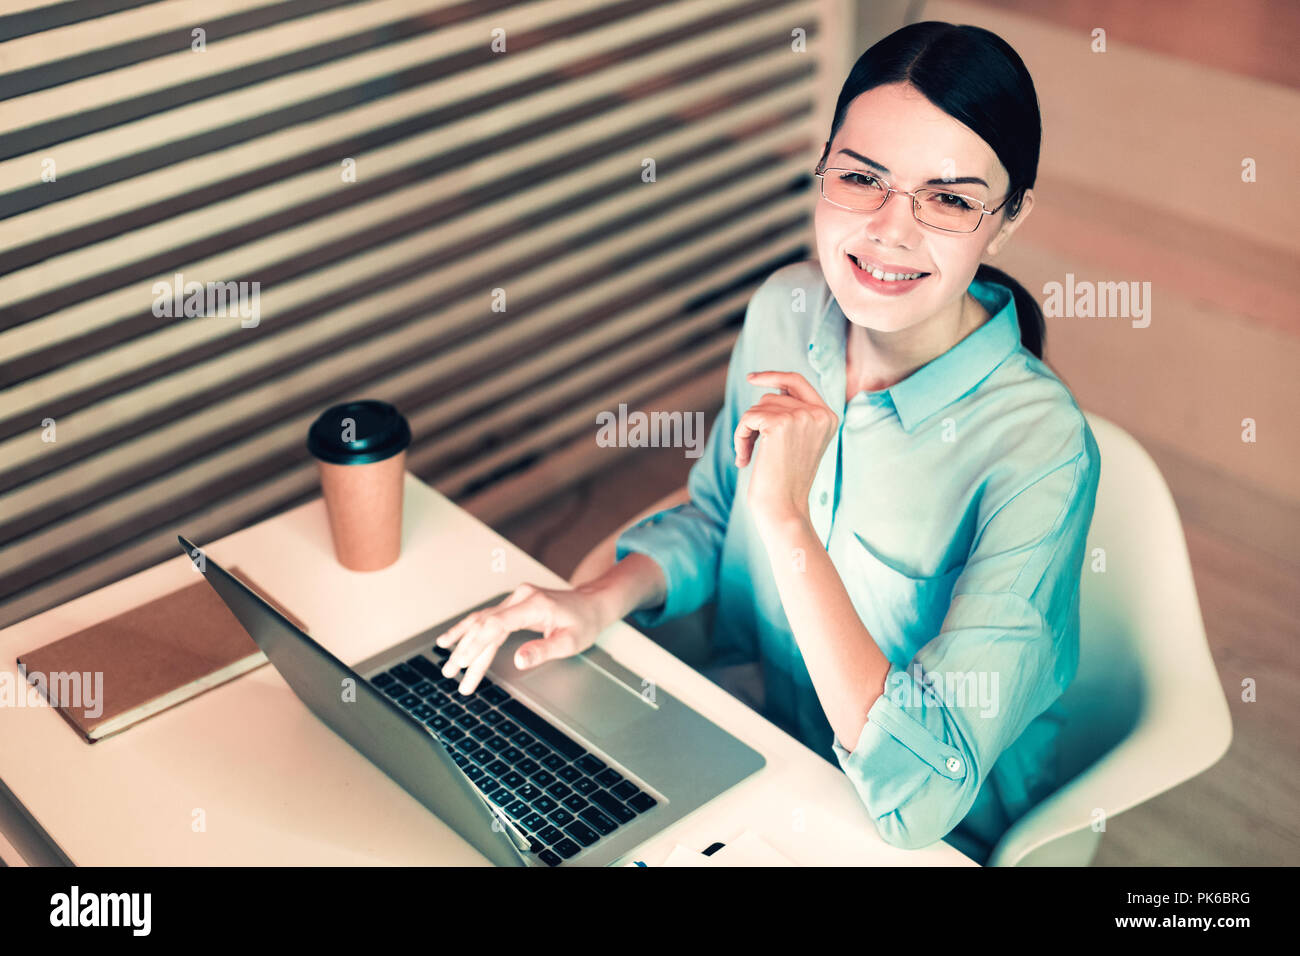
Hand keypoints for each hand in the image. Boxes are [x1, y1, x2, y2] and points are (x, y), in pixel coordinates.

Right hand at [435, 583, 609, 693]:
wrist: (591, 604)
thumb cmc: (583, 622)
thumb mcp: (570, 641)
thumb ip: (543, 650)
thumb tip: (518, 660)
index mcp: (535, 604)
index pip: (498, 622)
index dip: (478, 642)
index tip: (464, 661)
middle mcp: (521, 598)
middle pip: (486, 624)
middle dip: (467, 650)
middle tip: (452, 672)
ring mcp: (515, 600)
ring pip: (482, 622)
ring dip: (464, 643)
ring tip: (448, 664)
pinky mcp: (513, 606)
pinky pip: (487, 619)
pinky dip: (469, 631)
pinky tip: (451, 639)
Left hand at [734, 370, 836, 531]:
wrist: (784, 509)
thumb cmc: (786, 481)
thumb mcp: (797, 442)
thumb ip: (792, 413)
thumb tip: (771, 387)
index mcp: (828, 416)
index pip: (798, 381)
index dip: (774, 376)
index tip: (752, 378)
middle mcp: (819, 413)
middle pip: (772, 397)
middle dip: (756, 421)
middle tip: (751, 450)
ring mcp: (801, 416)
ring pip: (757, 408)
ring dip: (747, 432)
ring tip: (749, 456)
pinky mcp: (780, 424)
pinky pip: (747, 419)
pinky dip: (740, 438)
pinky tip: (745, 459)